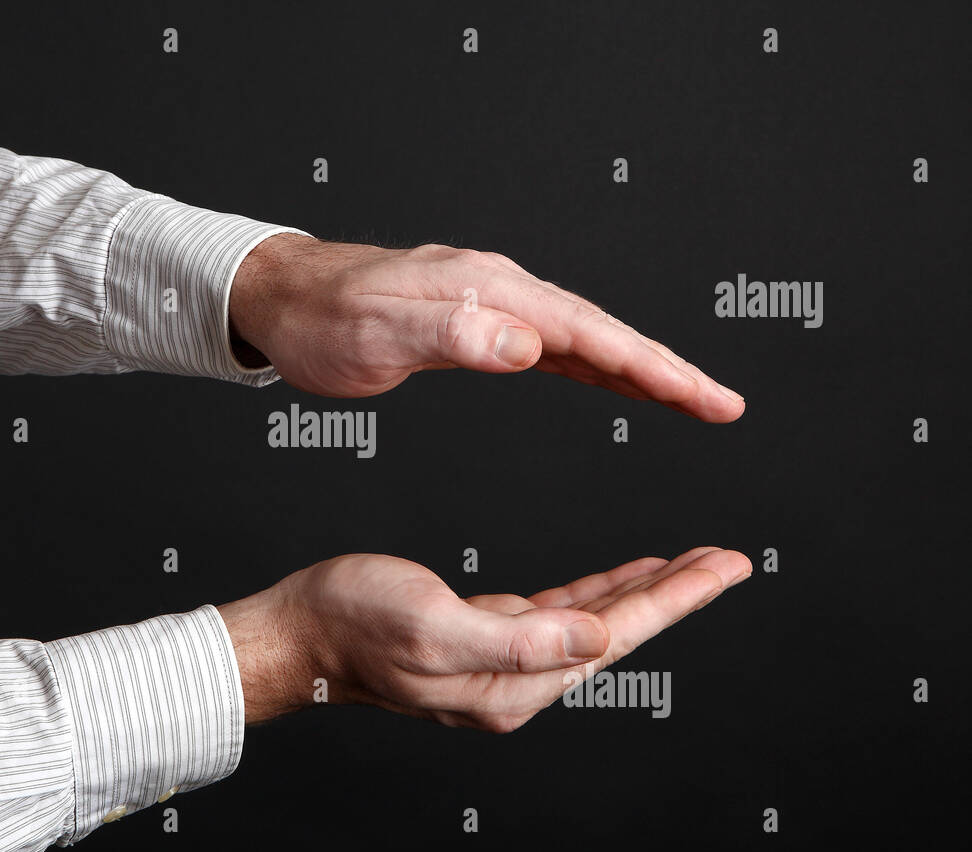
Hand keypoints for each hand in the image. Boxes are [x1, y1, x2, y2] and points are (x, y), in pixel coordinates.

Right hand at [218, 547, 750, 729]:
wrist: (303, 630)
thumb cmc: (355, 625)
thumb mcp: (437, 627)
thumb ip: (522, 639)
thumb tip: (602, 640)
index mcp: (513, 684)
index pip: (616, 638)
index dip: (676, 600)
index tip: (726, 567)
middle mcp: (517, 681)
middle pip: (618, 632)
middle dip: (677, 594)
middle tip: (731, 560)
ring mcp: (503, 661)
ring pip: (595, 622)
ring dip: (644, 591)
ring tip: (693, 564)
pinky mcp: (486, 635)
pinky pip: (560, 614)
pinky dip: (597, 592)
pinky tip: (621, 578)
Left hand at [229, 234, 744, 421]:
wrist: (283, 296)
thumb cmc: (321, 320)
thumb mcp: (376, 334)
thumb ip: (451, 336)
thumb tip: (529, 346)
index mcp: (488, 290)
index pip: (589, 332)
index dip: (653, 368)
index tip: (705, 399)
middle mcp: (499, 288)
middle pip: (602, 331)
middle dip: (666, 370)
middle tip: (723, 406)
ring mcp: (491, 302)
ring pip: (582, 338)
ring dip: (637, 368)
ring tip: (688, 399)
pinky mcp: (476, 321)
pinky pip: (551, 344)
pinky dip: (592, 364)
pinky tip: (610, 380)